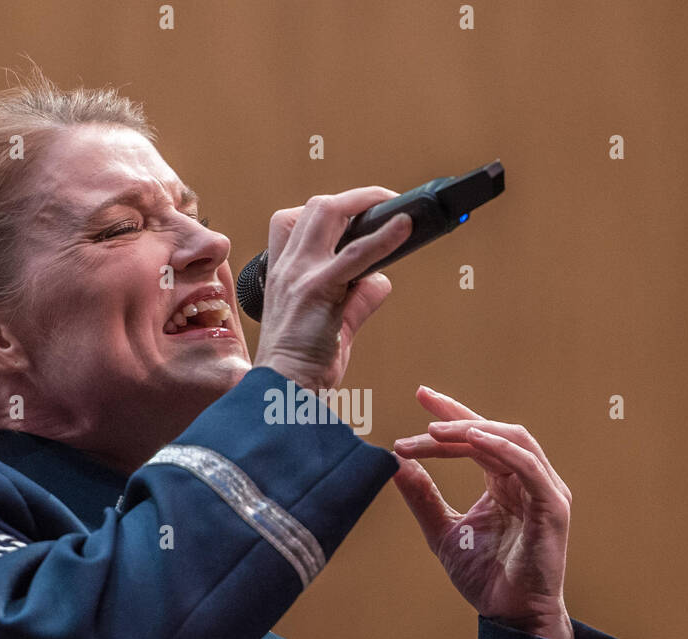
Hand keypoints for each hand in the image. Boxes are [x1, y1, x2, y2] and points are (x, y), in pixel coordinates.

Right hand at [252, 187, 411, 390]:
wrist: (283, 390)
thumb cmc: (301, 366)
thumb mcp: (332, 325)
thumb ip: (357, 299)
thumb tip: (382, 279)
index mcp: (282, 274)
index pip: (293, 222)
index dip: (326, 212)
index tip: (353, 217)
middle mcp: (287, 267)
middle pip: (316, 208)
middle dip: (353, 199)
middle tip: (383, 203)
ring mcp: (300, 274)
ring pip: (330, 214)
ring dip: (367, 202)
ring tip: (396, 205)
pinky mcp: (319, 289)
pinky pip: (356, 254)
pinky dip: (385, 236)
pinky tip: (405, 227)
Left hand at [392, 386, 573, 638]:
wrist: (510, 617)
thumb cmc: (486, 578)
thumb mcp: (444, 533)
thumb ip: (424, 498)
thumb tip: (397, 465)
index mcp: (505, 484)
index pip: (479, 437)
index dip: (452, 413)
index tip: (420, 395)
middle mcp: (528, 480)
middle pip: (492, 433)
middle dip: (456, 418)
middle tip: (421, 408)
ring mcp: (544, 491)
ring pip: (513, 441)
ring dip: (474, 431)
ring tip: (436, 431)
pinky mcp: (552, 506)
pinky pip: (529, 466)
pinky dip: (502, 448)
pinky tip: (473, 440)